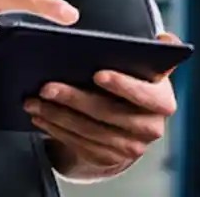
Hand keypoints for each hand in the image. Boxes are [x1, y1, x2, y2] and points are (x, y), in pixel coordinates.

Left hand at [24, 33, 180, 173]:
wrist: (131, 117)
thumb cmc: (135, 81)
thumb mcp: (147, 66)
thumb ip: (156, 52)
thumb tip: (164, 40)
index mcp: (163, 102)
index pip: (145, 95)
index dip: (123, 85)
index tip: (97, 73)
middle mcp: (150, 129)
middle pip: (108, 113)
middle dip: (74, 99)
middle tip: (48, 86)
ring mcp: (129, 148)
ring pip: (88, 131)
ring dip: (57, 115)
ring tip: (35, 100)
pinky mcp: (108, 158)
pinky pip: (78, 144)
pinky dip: (56, 129)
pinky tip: (41, 116)